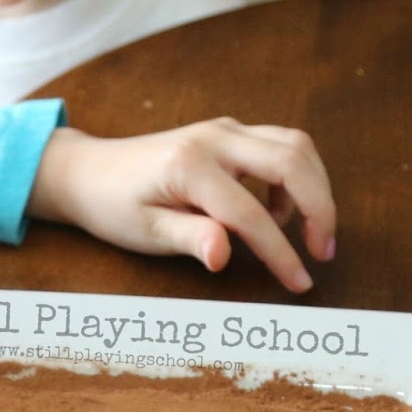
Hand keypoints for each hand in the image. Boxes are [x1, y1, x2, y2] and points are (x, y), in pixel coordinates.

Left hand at [28, 118, 336, 293]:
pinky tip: (277, 213)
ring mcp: (225, 129)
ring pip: (295, 145)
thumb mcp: (146, 232)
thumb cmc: (114, 207)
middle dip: (319, 207)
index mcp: (191, 166)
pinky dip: (293, 177)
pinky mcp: (229, 132)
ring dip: (313, 187)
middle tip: (321, 252)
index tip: (299, 283)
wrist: (90, 171)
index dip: (281, 253)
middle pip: (293, 160)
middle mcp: (215, 137)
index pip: (252, 214)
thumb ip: (189, 239)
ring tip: (307, 235)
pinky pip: (279, 145)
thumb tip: (225, 256)